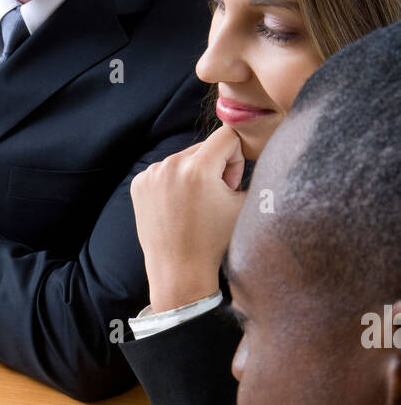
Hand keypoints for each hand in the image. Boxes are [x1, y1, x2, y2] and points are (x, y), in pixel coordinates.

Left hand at [130, 125, 247, 313]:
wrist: (179, 270)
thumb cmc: (215, 240)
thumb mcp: (245, 205)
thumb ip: (257, 172)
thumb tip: (266, 151)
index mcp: (198, 168)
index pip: (228, 135)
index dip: (237, 158)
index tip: (230, 184)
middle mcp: (170, 165)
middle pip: (206, 146)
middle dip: (216, 167)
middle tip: (213, 199)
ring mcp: (151, 174)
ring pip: (185, 157)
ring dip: (195, 173)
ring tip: (194, 205)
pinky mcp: (139, 183)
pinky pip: (165, 169)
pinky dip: (174, 182)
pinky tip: (177, 206)